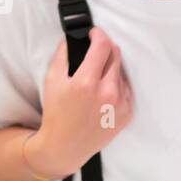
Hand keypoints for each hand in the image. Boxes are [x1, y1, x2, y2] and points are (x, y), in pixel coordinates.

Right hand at [26, 27, 133, 178]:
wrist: (66, 146)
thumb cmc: (56, 113)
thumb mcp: (52, 80)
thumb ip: (63, 54)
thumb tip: (75, 37)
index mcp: (86, 83)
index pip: (103, 45)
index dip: (98, 34)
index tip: (93, 34)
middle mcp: (107, 93)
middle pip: (116, 54)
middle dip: (104, 48)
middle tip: (94, 52)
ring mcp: (121, 104)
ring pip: (121, 71)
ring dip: (110, 67)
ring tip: (95, 78)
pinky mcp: (128, 113)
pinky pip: (126, 88)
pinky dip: (116, 84)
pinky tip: (102, 93)